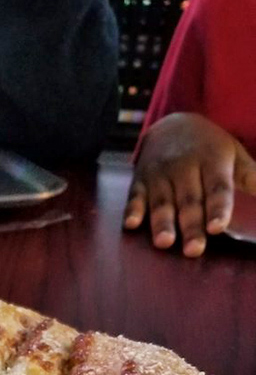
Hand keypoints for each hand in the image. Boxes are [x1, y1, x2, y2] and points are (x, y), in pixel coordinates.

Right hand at [123, 113, 255, 256]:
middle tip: (194, 250)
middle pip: (189, 201)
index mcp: (212, 160)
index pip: (217, 188)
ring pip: (162, 202)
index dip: (218, 208)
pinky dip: (132, 210)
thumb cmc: (209, 148)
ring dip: (161, 223)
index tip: (218, 227)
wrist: (171, 124)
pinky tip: (131, 224)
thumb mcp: (234, 155)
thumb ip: (251, 177)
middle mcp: (184, 167)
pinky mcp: (140, 180)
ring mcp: (160, 174)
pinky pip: (135, 197)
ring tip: (164, 242)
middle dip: (191, 226)